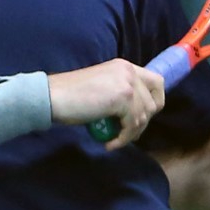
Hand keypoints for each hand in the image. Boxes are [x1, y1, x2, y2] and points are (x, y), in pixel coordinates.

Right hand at [49, 59, 165, 150]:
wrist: (52, 96)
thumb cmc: (71, 96)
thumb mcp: (103, 87)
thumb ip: (121, 93)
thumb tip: (138, 114)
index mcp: (124, 66)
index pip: (157, 82)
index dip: (154, 102)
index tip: (140, 117)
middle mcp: (129, 71)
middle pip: (154, 102)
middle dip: (143, 121)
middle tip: (126, 132)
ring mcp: (127, 83)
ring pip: (144, 116)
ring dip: (130, 133)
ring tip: (113, 139)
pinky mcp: (123, 98)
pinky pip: (132, 125)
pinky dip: (123, 139)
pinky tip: (109, 143)